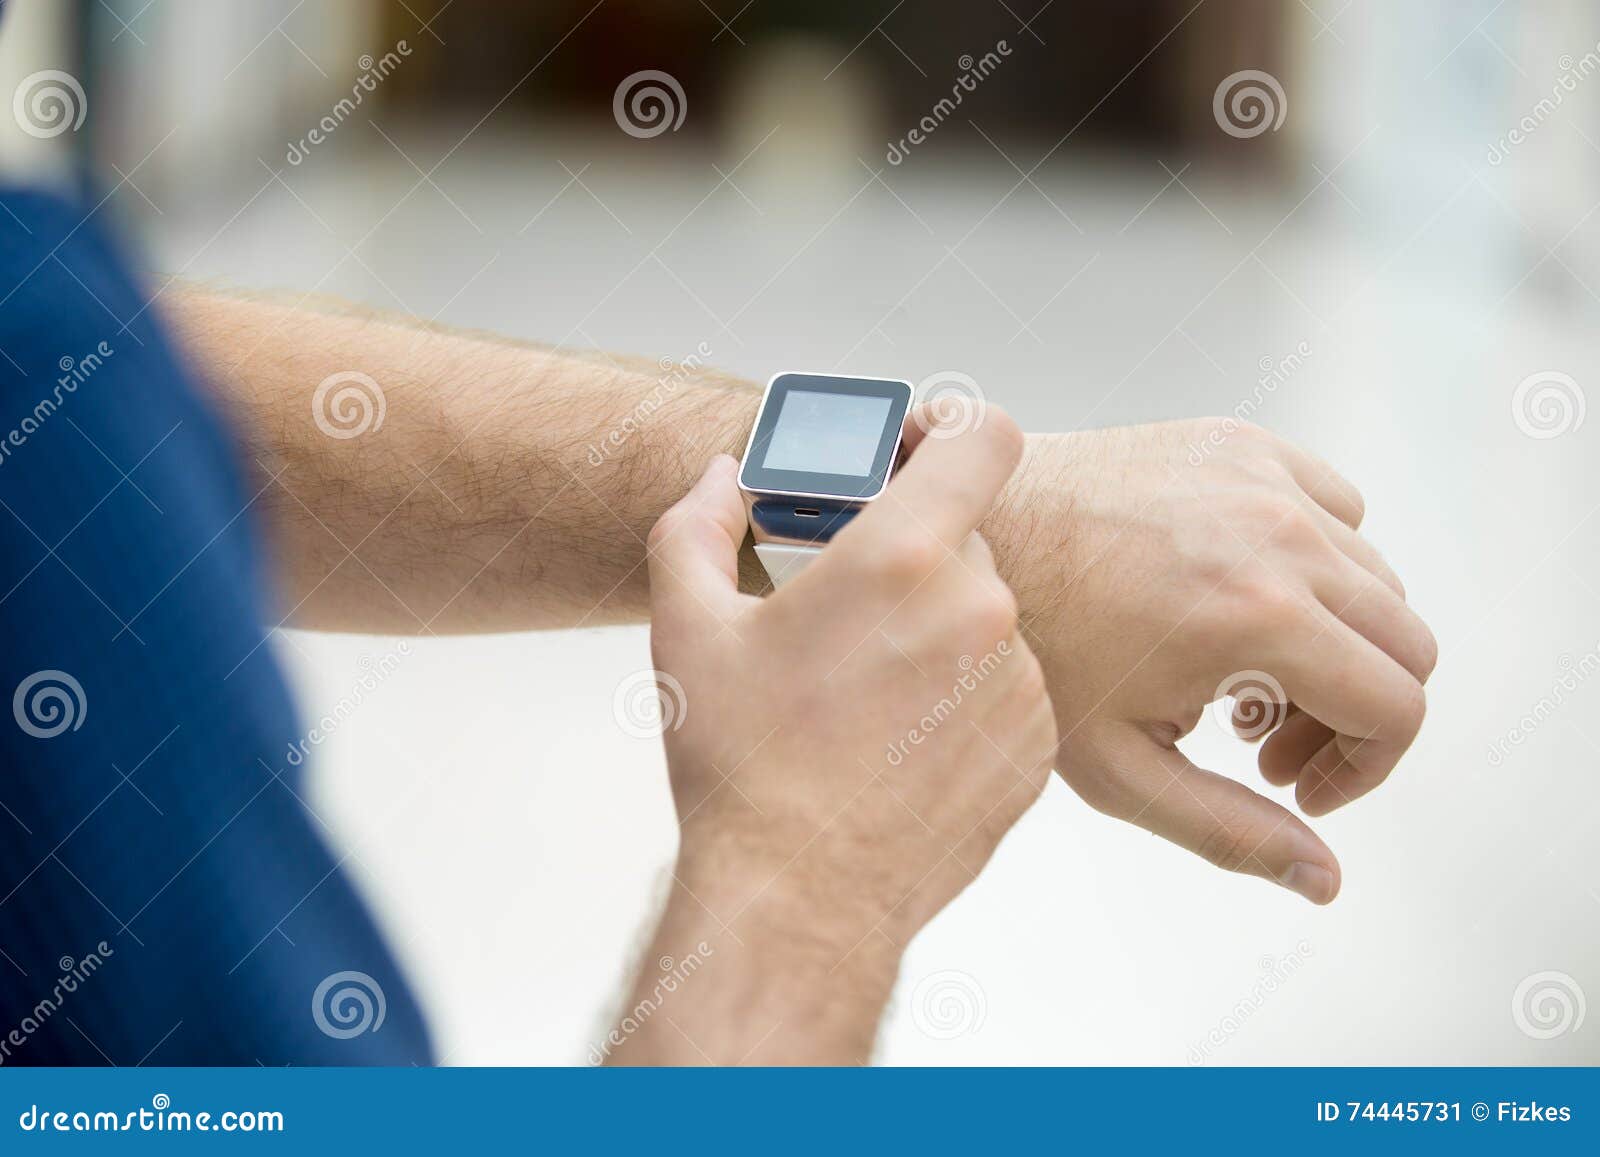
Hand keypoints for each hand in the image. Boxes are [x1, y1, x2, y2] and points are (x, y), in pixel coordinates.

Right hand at [609, 408, 1056, 1063]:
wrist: (798, 899)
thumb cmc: (742, 767)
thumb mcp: (687, 628)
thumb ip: (696, 525)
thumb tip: (720, 478)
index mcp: (902, 560)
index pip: (984, 437)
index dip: (952, 429)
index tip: (915, 450)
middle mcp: (980, 610)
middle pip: (964, 536)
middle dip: (908, 555)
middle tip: (847, 605)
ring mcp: (1017, 682)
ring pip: (984, 615)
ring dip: (934, 630)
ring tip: (865, 693)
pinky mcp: (1035, 746)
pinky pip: (1006, 685)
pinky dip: (962, 694)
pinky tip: (899, 738)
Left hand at [988, 419, 1436, 903]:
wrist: (970, 536)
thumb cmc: (1027, 643)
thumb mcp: (1121, 765)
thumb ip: (1230, 830)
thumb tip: (1320, 877)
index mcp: (1258, 615)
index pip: (1397, 706)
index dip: (1365, 769)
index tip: (1300, 786)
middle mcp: (1278, 533)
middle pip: (1404, 642)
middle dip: (1352, 712)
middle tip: (1266, 743)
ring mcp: (1262, 477)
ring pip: (1375, 578)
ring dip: (1335, 639)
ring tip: (1239, 674)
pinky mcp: (1241, 442)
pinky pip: (1333, 506)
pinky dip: (1314, 560)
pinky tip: (1239, 597)